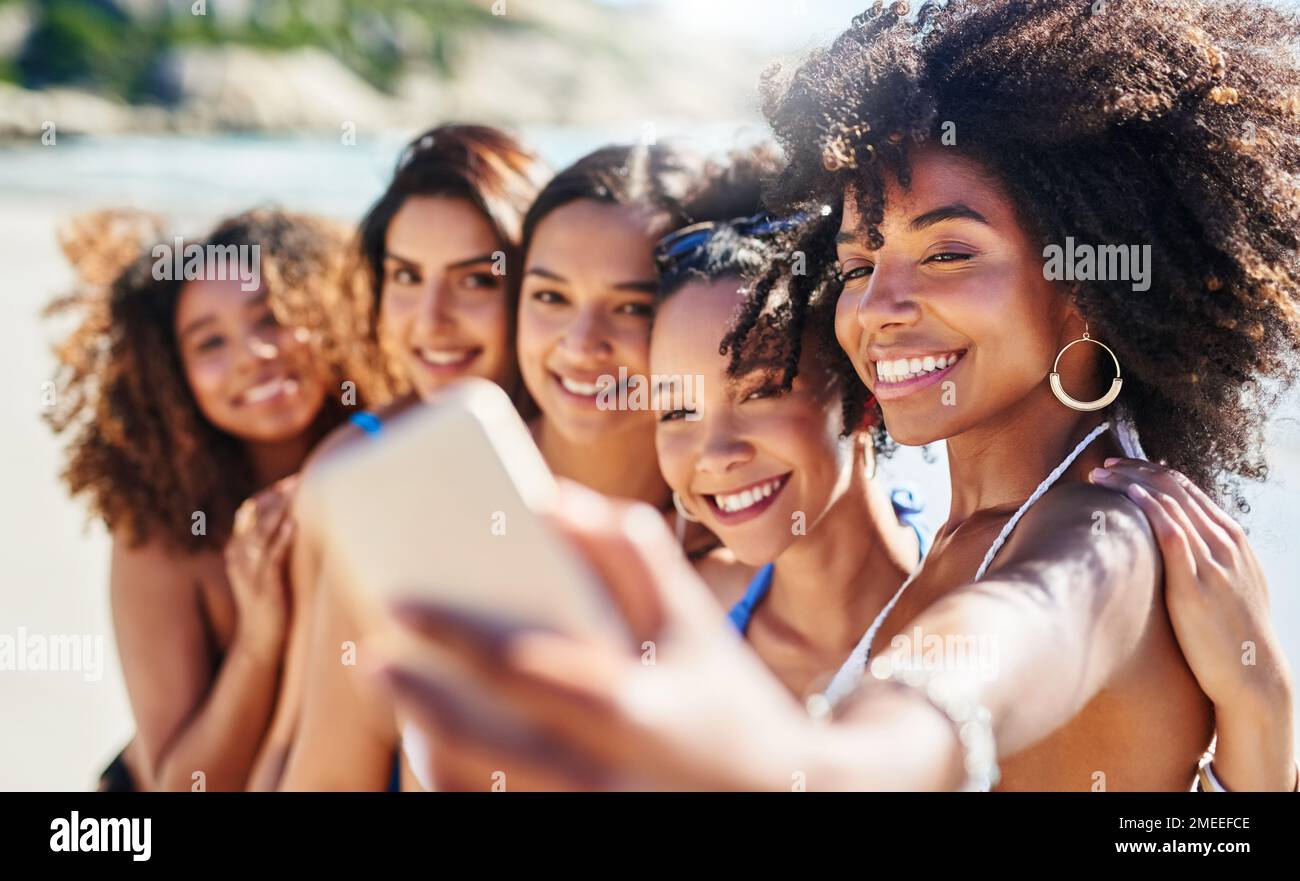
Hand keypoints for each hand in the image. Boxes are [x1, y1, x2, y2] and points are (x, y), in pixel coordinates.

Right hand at [225, 474, 298, 662]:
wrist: (259, 641)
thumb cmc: (269, 602)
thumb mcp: (264, 569)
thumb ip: (271, 546)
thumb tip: (292, 520)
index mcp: (238, 549)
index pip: (250, 511)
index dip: (270, 494)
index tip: (292, 479)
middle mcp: (239, 556)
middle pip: (255, 516)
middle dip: (277, 496)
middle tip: (298, 479)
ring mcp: (250, 571)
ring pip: (261, 533)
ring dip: (279, 511)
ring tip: (295, 492)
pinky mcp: (264, 586)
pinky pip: (271, 558)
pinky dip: (281, 539)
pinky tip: (294, 524)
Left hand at [378, 481, 814, 790]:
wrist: (782, 800)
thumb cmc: (729, 700)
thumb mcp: (696, 623)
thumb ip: (631, 554)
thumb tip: (553, 499)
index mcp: (633, 708)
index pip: (526, 667)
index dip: (456, 636)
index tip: (401, 603)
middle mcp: (603, 773)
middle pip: (482, 746)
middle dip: (418, 703)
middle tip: (375, 659)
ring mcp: (585, 814)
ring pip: (480, 793)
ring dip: (430, 748)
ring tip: (405, 702)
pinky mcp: (577, 833)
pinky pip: (499, 817)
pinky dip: (463, 786)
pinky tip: (443, 750)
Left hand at [1089, 459, 1296, 789]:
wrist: (1253, 675)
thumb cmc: (1232, 634)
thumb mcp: (1227, 584)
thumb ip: (1203, 559)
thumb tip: (1168, 546)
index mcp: (1232, 538)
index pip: (1187, 489)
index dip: (1149, 472)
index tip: (1118, 468)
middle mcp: (1225, 543)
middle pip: (1175, 488)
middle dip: (1134, 471)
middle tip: (1100, 468)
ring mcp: (1213, 563)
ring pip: (1170, 504)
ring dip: (1130, 484)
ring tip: (1097, 479)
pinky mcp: (1197, 587)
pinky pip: (1172, 536)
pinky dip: (1148, 510)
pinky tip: (1125, 499)